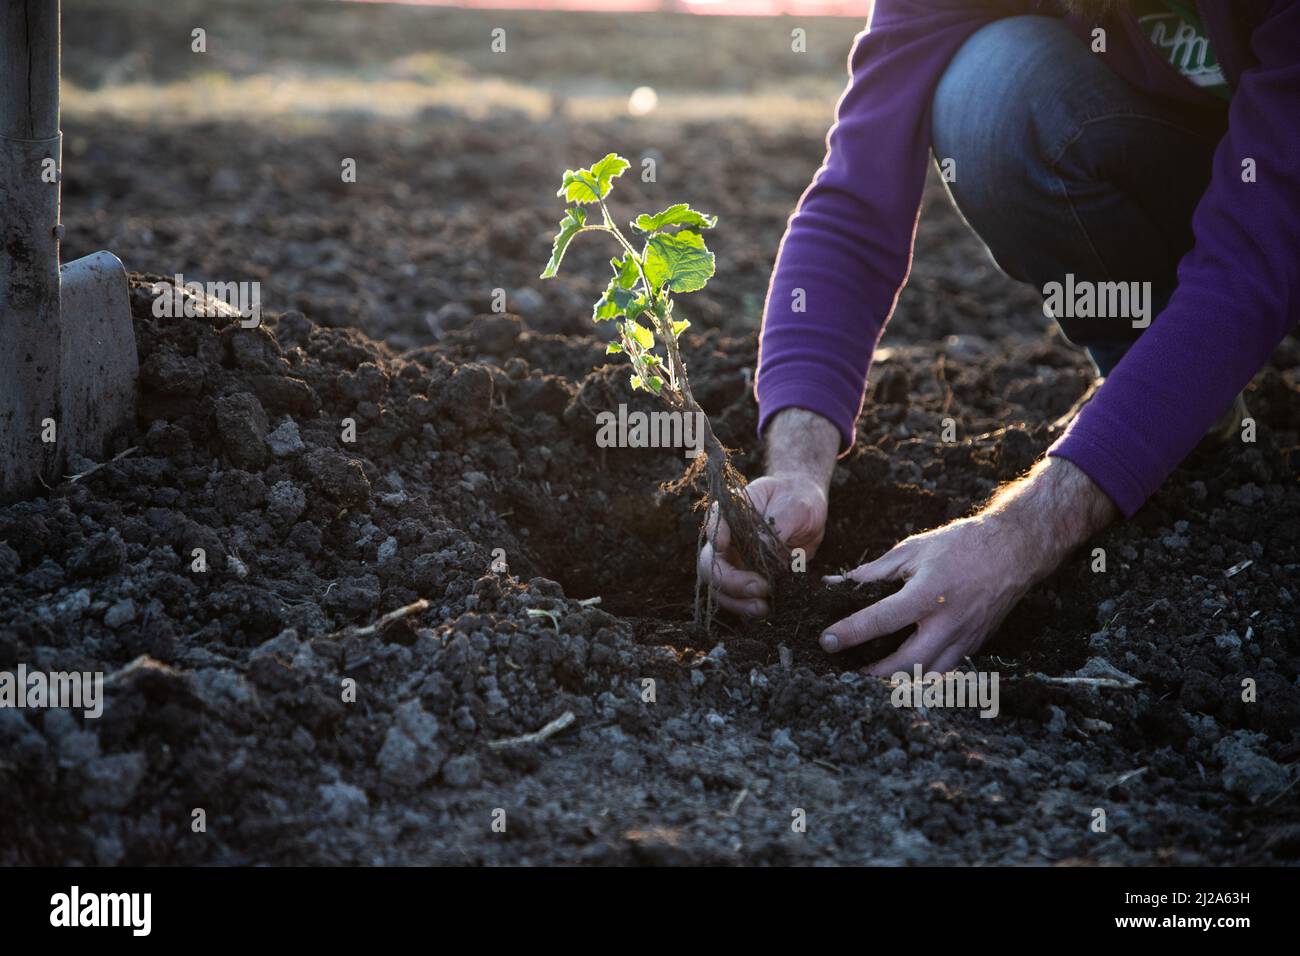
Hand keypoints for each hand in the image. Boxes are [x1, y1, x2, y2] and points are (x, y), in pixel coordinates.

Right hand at [698, 407, 839, 616]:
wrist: (807, 508)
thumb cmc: (797, 499)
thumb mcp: (794, 506)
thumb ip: (778, 524)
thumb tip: (762, 546)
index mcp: (732, 514)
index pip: (713, 524)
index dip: (715, 536)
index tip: (723, 544)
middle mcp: (727, 541)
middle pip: (711, 566)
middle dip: (730, 581)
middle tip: (758, 587)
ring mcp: (736, 562)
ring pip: (721, 588)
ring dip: (737, 602)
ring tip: (762, 608)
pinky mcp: (750, 577)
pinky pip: (740, 598)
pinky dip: (749, 607)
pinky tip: (767, 609)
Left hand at [820, 457, 1116, 674]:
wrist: (1015, 550)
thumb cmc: (962, 545)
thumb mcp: (914, 549)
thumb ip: (876, 571)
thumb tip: (840, 583)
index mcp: (928, 594)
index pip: (880, 620)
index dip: (849, 633)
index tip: (826, 641)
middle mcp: (947, 622)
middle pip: (904, 664)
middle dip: (872, 674)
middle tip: (846, 672)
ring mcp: (964, 638)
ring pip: (926, 675)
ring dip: (896, 681)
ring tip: (870, 676)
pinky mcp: (975, 646)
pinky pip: (944, 671)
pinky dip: (921, 676)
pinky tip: (902, 674)